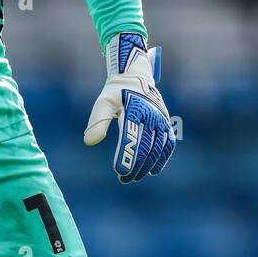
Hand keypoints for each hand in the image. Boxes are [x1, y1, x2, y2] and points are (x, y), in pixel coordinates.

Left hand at [84, 32, 175, 181]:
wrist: (136, 78)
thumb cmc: (116, 93)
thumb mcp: (103, 102)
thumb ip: (97, 121)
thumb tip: (89, 142)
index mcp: (134, 109)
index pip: (131, 137)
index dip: (126, 155)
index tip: (119, 171)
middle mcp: (150, 115)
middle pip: (145, 146)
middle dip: (135, 166)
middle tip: (124, 179)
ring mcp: (160, 119)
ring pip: (158, 148)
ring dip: (148, 165)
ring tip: (136, 177)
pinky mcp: (166, 123)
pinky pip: (168, 144)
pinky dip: (162, 158)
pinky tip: (153, 170)